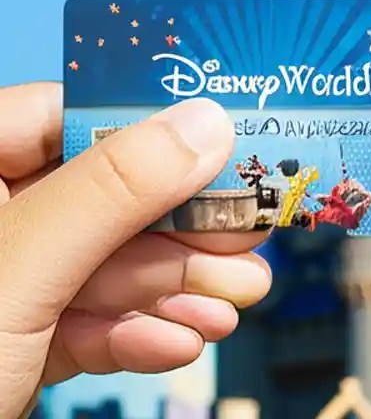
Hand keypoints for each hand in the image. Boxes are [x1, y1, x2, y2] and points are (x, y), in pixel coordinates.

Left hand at [0, 83, 272, 417]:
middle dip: (178, 226)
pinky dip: (139, 334)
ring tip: (235, 299)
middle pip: (96, 198)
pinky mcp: (11, 351)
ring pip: (102, 267)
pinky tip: (181, 341)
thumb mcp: (13, 277)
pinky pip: (86, 325)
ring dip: (176, 288)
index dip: (141, 126)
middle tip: (248, 232)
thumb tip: (199, 126)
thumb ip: (105, 195)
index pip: (51, 118)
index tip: (223, 141)